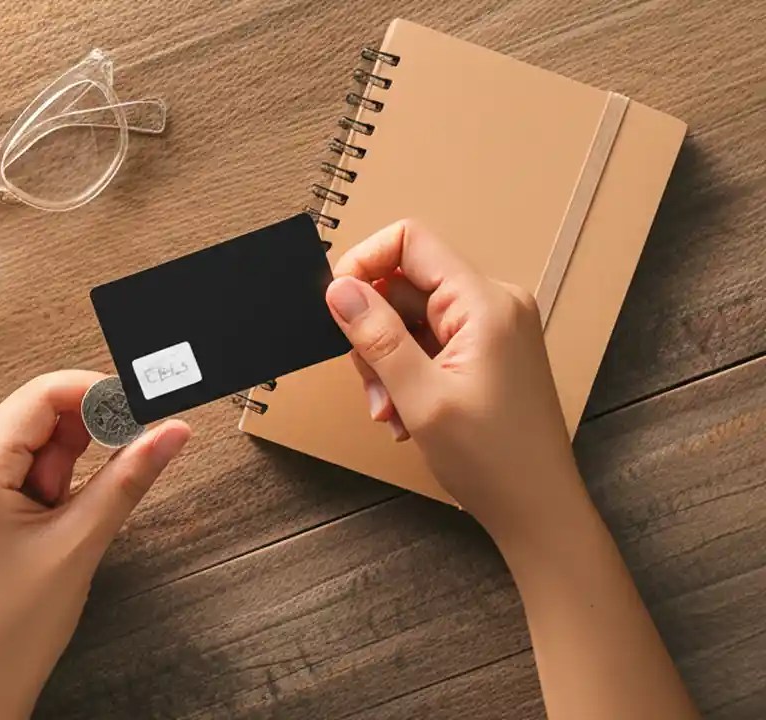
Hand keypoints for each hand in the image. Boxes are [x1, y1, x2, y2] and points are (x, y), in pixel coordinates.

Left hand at [0, 370, 190, 719]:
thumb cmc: (18, 621)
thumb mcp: (82, 540)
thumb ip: (129, 477)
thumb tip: (172, 431)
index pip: (41, 395)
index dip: (97, 392)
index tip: (143, 404)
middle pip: (41, 409)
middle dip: (89, 431)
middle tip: (127, 458)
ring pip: (43, 436)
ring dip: (75, 462)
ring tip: (75, 515)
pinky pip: (35, 462)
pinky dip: (63, 478)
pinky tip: (68, 515)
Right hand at [325, 220, 586, 545]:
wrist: (538, 509)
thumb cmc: (492, 460)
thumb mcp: (420, 398)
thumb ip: (376, 337)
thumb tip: (337, 289)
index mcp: (484, 302)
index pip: (411, 241)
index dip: (364, 263)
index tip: (336, 306)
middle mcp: (492, 304)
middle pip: (404, 286)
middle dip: (374, 333)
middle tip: (372, 387)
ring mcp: (491, 329)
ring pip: (410, 319)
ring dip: (387, 362)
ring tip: (391, 412)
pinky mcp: (486, 352)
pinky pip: (429, 343)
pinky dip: (407, 374)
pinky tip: (407, 415)